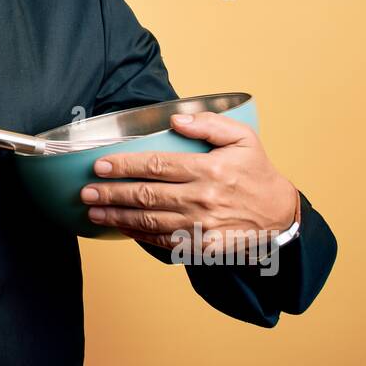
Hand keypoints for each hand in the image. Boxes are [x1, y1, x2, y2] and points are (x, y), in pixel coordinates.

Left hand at [79, 111, 298, 257]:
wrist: (280, 216)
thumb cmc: (256, 173)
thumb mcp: (243, 139)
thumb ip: (209, 124)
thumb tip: (176, 118)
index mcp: (210, 170)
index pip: (158, 165)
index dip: (125, 165)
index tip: (100, 164)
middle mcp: (203, 199)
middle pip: (147, 195)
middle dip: (111, 193)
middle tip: (86, 191)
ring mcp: (201, 226)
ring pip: (150, 221)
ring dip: (117, 216)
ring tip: (93, 211)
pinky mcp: (201, 247)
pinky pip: (163, 241)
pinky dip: (138, 235)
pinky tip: (120, 227)